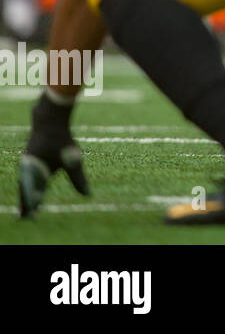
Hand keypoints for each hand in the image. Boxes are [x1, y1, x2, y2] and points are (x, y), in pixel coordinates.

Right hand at [18, 92, 88, 217]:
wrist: (50, 119)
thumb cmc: (62, 140)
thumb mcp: (73, 161)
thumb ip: (78, 179)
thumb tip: (87, 194)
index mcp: (35, 173)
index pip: (33, 195)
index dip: (32, 206)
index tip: (31, 217)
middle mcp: (28, 167)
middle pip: (27, 189)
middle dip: (27, 202)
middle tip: (24, 215)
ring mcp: (28, 158)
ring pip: (27, 179)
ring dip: (27, 190)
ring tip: (29, 199)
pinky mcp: (32, 151)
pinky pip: (29, 170)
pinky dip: (29, 178)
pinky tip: (33, 178)